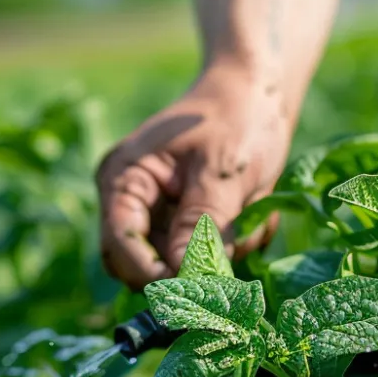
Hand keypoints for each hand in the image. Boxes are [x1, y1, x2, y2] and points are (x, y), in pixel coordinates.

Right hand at [97, 64, 294, 289]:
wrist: (257, 89)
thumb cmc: (237, 117)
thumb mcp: (224, 171)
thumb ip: (203, 224)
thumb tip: (184, 276)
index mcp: (125, 177)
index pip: (121, 242)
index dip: (152, 272)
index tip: (195, 287)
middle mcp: (130, 199)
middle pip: (139, 264)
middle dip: (188, 265)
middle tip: (233, 251)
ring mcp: (157, 213)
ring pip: (177, 264)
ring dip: (218, 253)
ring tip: (250, 212)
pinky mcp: (183, 222)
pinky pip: (202, 254)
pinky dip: (231, 243)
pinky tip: (251, 209)